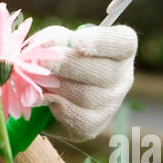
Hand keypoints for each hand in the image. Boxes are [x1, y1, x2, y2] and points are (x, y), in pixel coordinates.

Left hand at [34, 23, 137, 142]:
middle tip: (40, 62)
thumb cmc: (61, 57)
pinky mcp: (96, 124)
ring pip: (86, 95)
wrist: (55, 94)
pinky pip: (77, 117)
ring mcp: (112, 103)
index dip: (100, 41)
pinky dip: (56, 107)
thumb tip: (43, 50)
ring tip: (38, 80)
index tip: (76, 41)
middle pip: (102, 71)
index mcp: (121, 49)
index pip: (123, 43)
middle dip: (67, 65)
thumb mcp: (58, 39)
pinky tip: (46, 98)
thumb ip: (54, 39)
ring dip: (57, 87)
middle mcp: (123, 76)